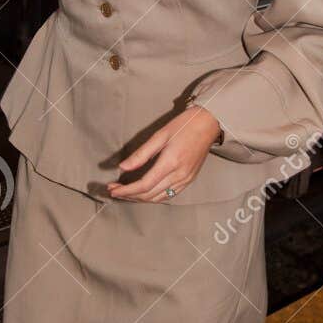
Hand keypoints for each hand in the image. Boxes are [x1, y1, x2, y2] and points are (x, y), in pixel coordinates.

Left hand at [107, 105, 222, 201]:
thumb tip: (123, 167)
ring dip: (140, 198)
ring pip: (159, 198)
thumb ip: (141, 154)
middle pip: (149, 195)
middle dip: (129, 195)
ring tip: (126, 193)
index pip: (144, 185)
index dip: (126, 190)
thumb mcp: (159, 135)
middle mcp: (179, 175)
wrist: (209, 124)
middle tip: (114, 191)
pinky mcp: (189, 180)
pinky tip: (144, 192)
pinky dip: (154, 197)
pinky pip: (169, 195)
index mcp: (170, 163)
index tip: (112, 189)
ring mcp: (186, 180)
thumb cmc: (184, 125)